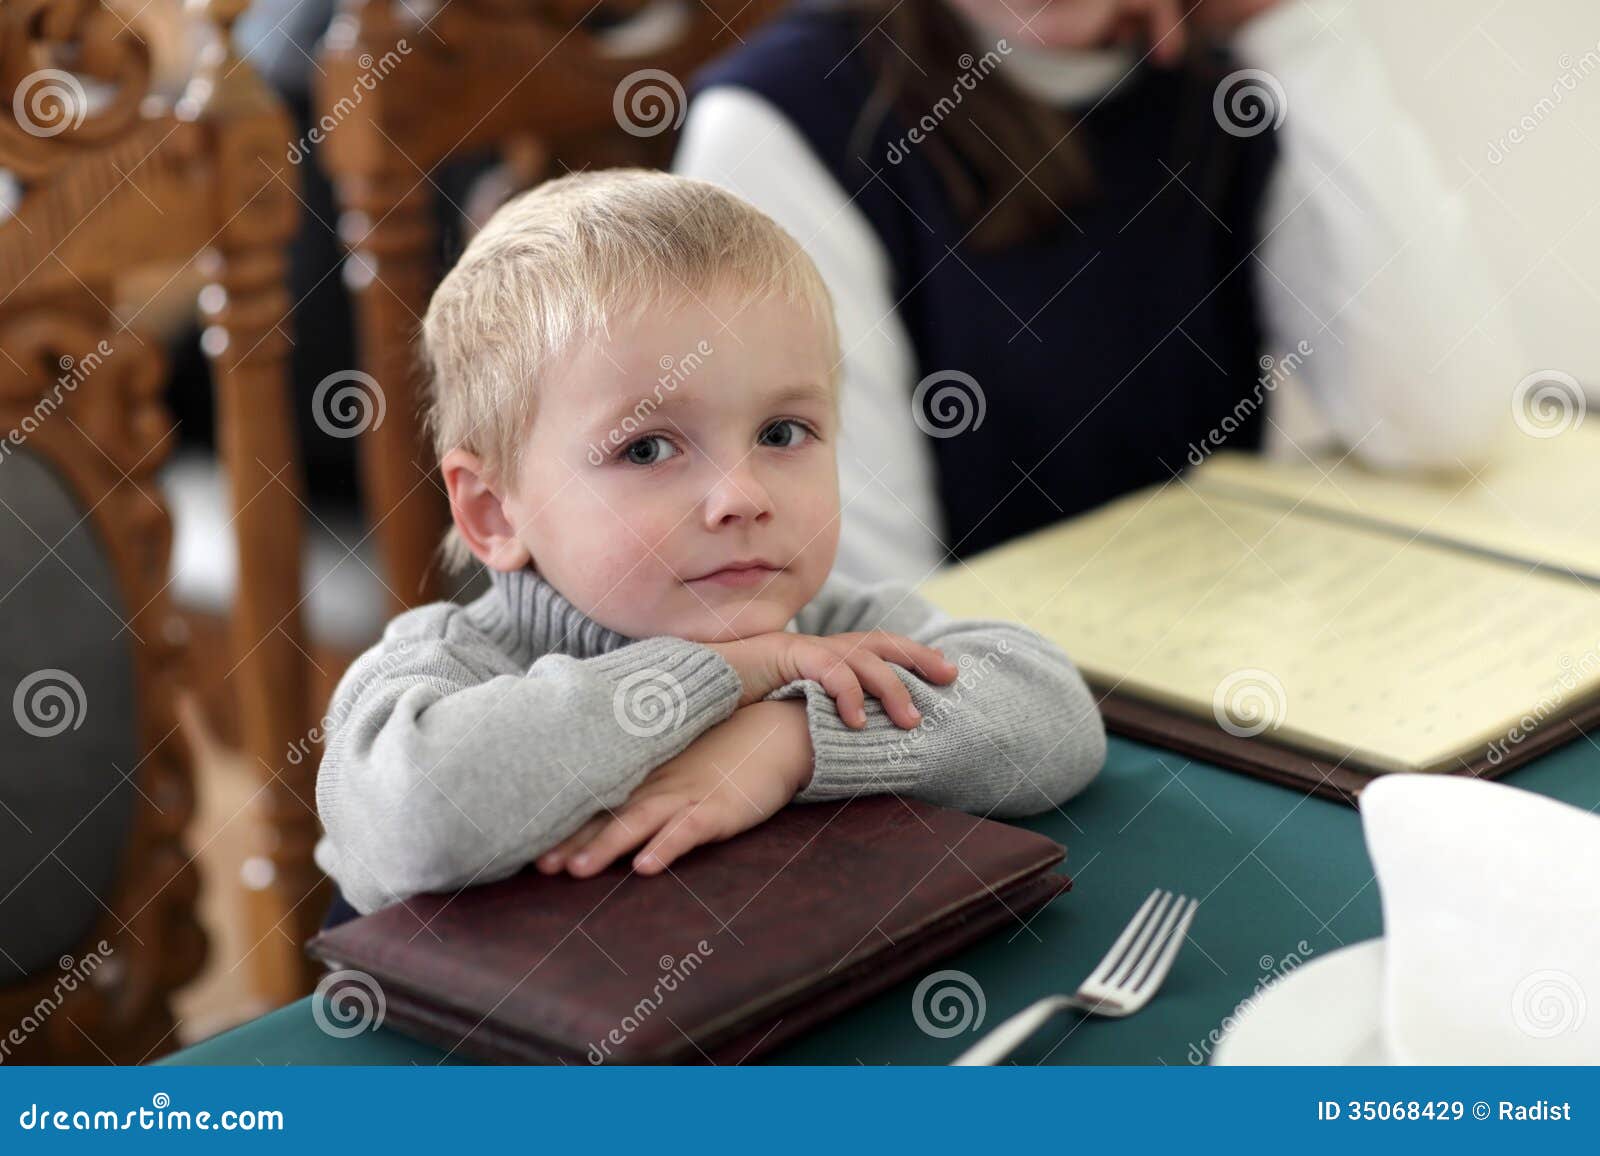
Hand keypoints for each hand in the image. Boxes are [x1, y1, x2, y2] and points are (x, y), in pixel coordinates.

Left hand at [535, 700, 814, 878]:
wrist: (779, 732)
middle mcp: (658, 785)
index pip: (596, 801)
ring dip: (606, 846)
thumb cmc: (726, 750)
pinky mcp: (718, 809)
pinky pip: (688, 830)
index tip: (524, 842)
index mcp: (646, 775)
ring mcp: (687, 795)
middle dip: (571, 841)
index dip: (562, 823)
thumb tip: (602, 797)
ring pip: (638, 823)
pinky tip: (645, 865)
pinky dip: (666, 846)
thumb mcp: (677, 760)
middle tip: (537, 865)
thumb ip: (643, 779)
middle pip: (607, 815)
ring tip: (577, 870)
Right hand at [704, 629, 957, 729]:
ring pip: (860, 658)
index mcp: (822, 657)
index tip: (947, 673)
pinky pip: (826, 669)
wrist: (688, 692)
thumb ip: (819, 719)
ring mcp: (800, 646)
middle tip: (950, 677)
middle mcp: (816, 647)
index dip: (912, 657)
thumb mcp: (789, 713)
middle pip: (879, 643)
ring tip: (910, 721)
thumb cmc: (735, 708)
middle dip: (918, 658)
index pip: (875, 650)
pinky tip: (857, 721)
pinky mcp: (782, 653)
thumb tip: (853, 744)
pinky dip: (847, 693)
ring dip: (890, 688)